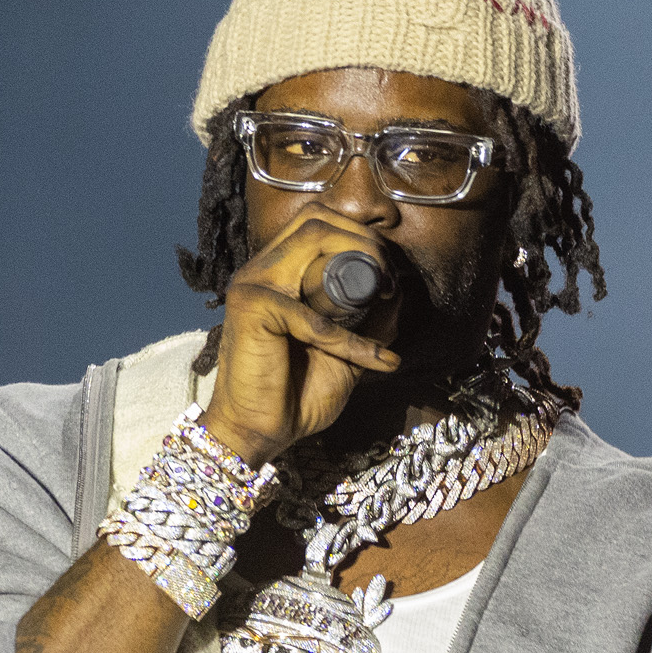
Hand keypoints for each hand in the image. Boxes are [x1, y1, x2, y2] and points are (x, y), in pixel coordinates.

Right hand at [202, 206, 403, 466]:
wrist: (260, 435)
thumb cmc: (296, 396)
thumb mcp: (346, 352)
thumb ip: (370, 322)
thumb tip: (399, 290)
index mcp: (278, 272)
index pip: (319, 221)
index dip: (361, 235)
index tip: (391, 276)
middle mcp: (262, 269)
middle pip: (317, 217)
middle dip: (365, 240)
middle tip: (391, 281)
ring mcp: (253, 283)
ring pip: (314, 237)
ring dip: (360, 261)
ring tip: (386, 296)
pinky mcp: (252, 308)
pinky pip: (313, 313)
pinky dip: (350, 338)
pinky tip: (375, 359)